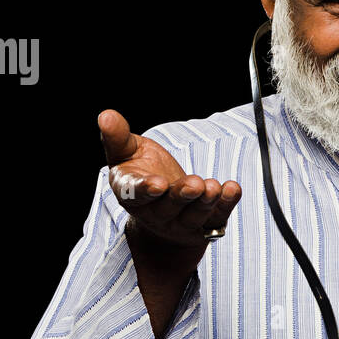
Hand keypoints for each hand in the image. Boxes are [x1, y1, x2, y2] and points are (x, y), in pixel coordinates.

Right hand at [98, 109, 241, 249]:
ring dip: (205, 202)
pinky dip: (226, 204)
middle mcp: (156, 212)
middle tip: (195, 184)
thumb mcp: (126, 153)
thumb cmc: (141, 172)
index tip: (157, 185)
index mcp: (132, 195)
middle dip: (182, 196)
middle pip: (169, 207)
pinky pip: (217, 217)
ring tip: (212, 186)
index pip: (135, 195)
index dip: (146, 191)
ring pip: (193, 215)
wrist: (162, 206)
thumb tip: (105, 115)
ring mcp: (182, 221)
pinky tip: (233, 189)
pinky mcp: (206, 223)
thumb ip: (117, 137)